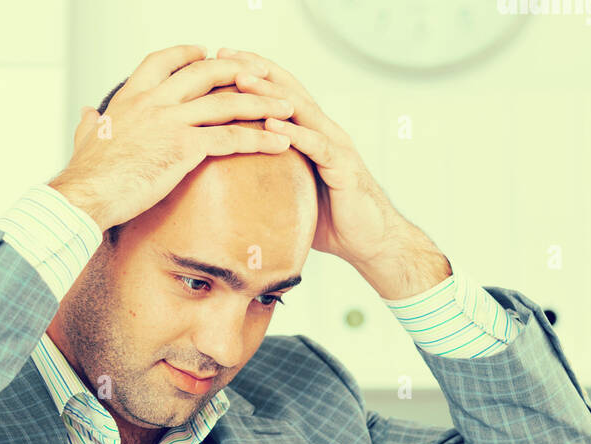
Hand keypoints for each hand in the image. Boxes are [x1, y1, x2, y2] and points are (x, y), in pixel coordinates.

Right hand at [48, 45, 295, 231]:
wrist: (84, 196)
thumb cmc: (85, 176)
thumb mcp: (86, 139)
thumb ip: (91, 122)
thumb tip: (88, 112)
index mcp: (132, 96)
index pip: (166, 61)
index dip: (190, 55)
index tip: (208, 54)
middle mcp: (155, 100)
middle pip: (207, 72)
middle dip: (240, 71)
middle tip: (264, 77)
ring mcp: (171, 121)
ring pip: (228, 102)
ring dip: (263, 103)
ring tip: (288, 108)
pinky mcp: (184, 148)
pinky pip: (232, 138)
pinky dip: (260, 139)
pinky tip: (281, 144)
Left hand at [219, 47, 450, 298]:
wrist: (370, 241)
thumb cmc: (332, 220)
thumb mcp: (293, 195)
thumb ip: (268, 182)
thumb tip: (229, 189)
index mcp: (311, 133)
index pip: (279, 93)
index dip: (252, 73)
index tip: (219, 60)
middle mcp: (324, 131)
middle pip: (287, 89)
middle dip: (255, 69)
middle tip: (224, 54)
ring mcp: (335, 146)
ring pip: (300, 110)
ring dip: (270, 92)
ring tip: (242, 79)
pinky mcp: (343, 167)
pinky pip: (316, 145)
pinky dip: (294, 132)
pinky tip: (271, 123)